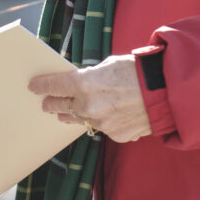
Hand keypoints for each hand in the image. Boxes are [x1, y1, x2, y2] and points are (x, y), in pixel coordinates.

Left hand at [31, 54, 152, 143]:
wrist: (166, 91)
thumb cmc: (138, 71)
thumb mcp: (108, 65)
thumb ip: (90, 77)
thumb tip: (79, 83)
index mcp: (84, 83)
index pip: (54, 86)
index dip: (42, 85)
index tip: (34, 86)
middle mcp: (89, 105)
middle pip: (60, 106)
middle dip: (52, 103)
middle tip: (46, 103)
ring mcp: (102, 123)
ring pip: (78, 121)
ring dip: (73, 115)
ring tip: (68, 112)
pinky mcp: (115, 134)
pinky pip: (102, 128)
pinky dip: (103, 121)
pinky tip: (109, 114)